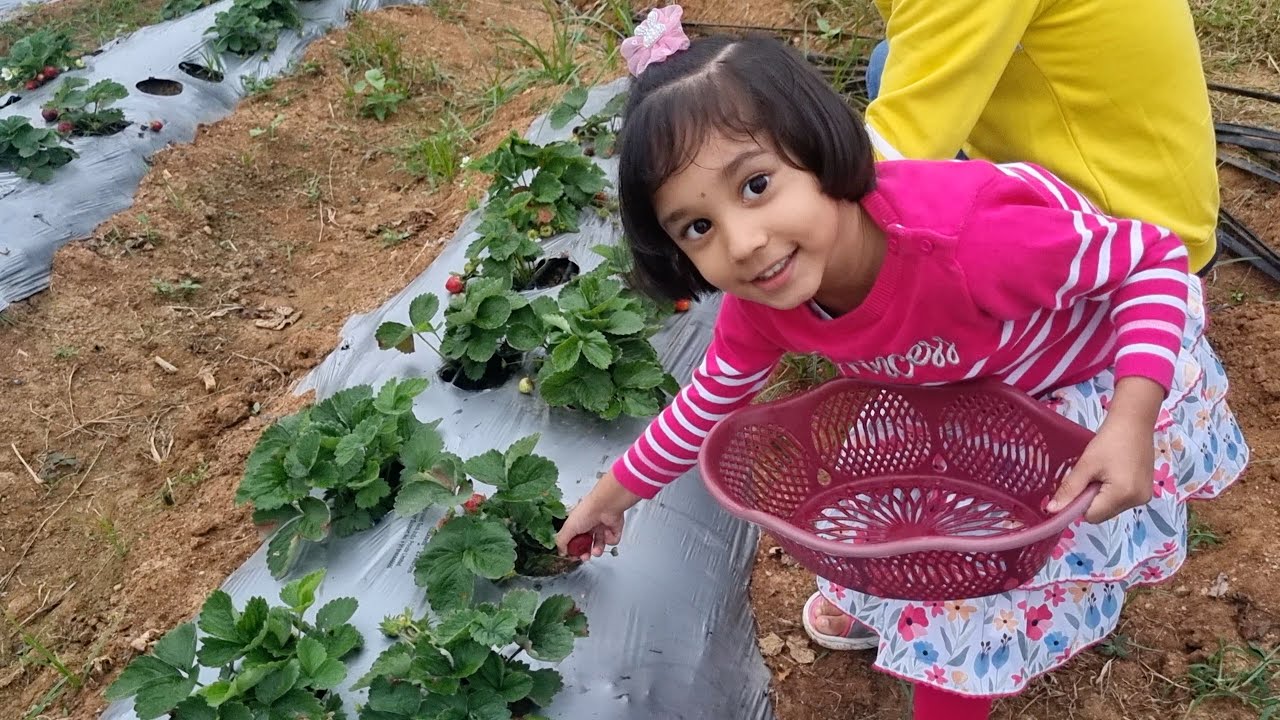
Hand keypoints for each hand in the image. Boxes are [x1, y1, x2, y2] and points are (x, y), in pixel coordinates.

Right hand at [555, 471, 642, 560]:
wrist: (606, 505)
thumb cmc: (587, 511)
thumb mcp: (568, 528)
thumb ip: (562, 541)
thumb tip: (561, 552)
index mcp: (577, 523)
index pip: (574, 539)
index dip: (573, 549)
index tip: (573, 556)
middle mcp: (590, 524)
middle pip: (587, 544)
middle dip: (585, 553)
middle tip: (584, 557)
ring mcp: (602, 527)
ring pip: (600, 544)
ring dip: (597, 550)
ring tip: (596, 551)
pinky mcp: (614, 529)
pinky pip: (613, 540)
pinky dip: (610, 539)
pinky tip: (606, 533)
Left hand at [1046, 377, 1162, 523]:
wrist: (1133, 423)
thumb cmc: (1108, 441)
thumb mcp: (1085, 465)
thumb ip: (1069, 489)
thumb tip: (1052, 510)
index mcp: (1122, 495)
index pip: (1091, 516)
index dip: (1080, 503)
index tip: (1079, 484)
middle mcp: (1137, 501)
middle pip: (1102, 514)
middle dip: (1092, 499)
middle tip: (1092, 475)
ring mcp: (1144, 498)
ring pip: (1111, 508)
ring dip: (1102, 496)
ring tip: (1104, 472)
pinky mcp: (1146, 492)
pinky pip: (1122, 501)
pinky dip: (1113, 492)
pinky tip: (1114, 473)